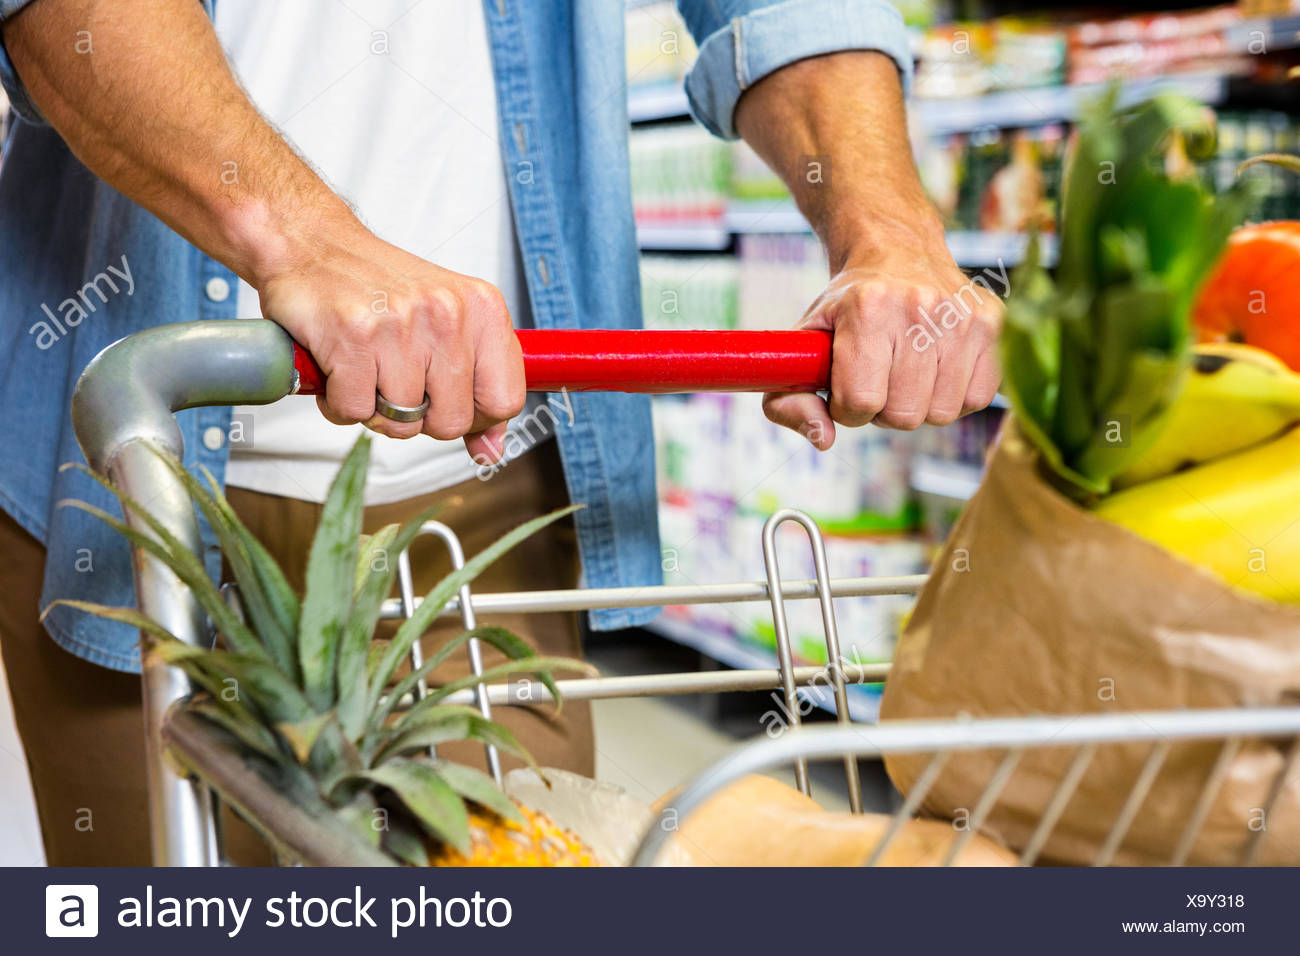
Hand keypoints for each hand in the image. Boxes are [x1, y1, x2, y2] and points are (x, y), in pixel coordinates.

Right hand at [257, 229, 523, 462]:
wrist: (314, 245)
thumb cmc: (381, 288)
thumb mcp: (449, 324)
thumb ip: (477, 387)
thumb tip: (491, 451)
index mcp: (483, 309)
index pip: (505, 400)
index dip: (476, 417)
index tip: (449, 402)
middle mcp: (448, 314)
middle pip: (452, 422)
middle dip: (419, 418)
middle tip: (396, 380)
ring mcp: (401, 326)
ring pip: (401, 423)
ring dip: (375, 410)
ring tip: (366, 369)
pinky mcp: (352, 338)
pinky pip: (355, 413)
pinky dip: (339, 402)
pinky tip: (339, 368)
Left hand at [763, 242, 1002, 448]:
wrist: (898, 250)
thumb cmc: (846, 308)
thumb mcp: (804, 344)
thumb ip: (789, 399)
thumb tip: (823, 440)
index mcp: (867, 308)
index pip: (860, 401)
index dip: (846, 408)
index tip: (845, 386)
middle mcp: (920, 308)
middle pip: (903, 415)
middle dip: (882, 410)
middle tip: (877, 378)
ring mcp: (962, 316)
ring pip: (941, 413)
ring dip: (917, 405)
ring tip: (905, 372)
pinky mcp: (992, 323)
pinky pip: (976, 399)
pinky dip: (952, 397)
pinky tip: (935, 370)